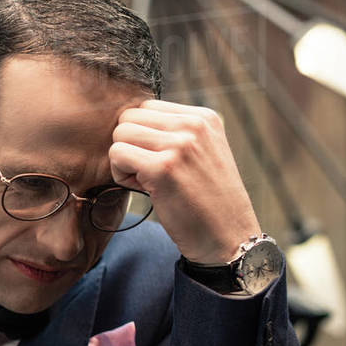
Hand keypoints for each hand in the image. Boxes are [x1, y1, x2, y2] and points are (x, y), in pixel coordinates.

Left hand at [110, 99, 261, 264]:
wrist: (228, 237)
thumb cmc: (209, 201)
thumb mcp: (203, 153)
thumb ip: (176, 134)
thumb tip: (129, 122)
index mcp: (203, 117)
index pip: (146, 108)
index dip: (143, 137)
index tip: (160, 162)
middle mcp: (193, 125)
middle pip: (129, 117)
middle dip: (130, 146)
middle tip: (148, 173)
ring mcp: (179, 145)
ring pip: (119, 134)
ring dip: (124, 161)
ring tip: (148, 182)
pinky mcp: (163, 168)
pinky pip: (117, 155)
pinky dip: (121, 176)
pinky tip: (145, 190)